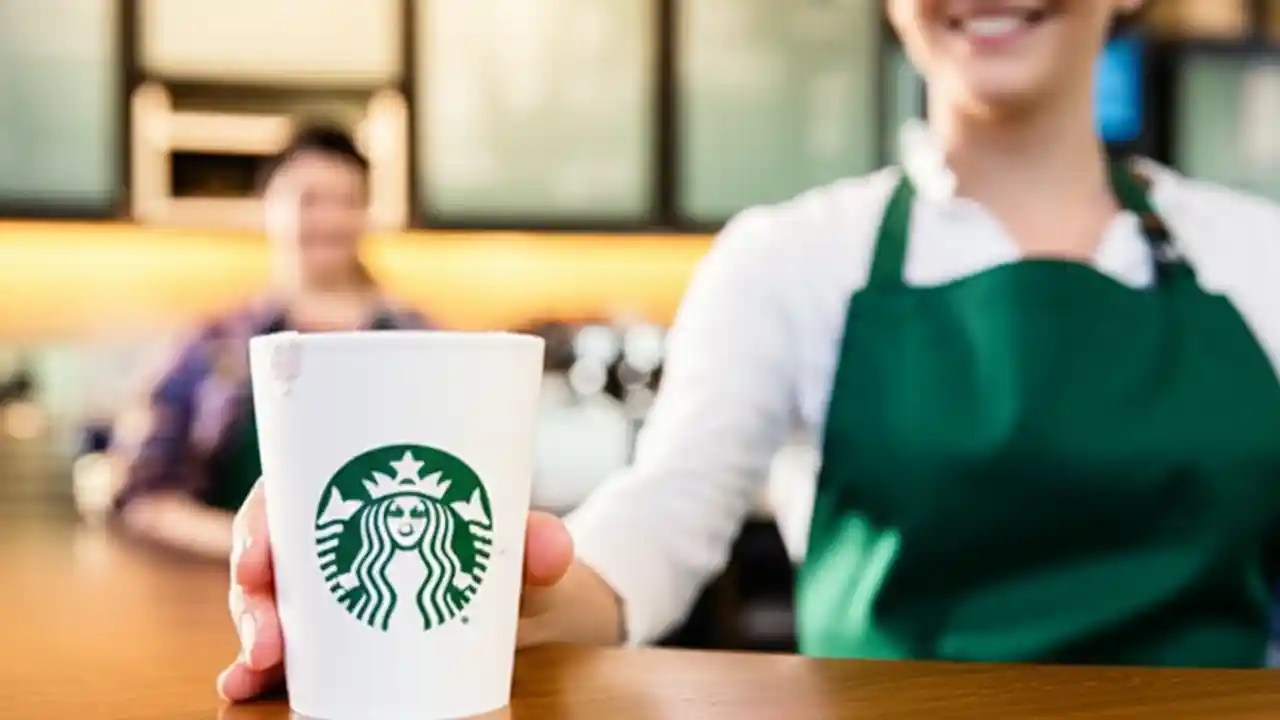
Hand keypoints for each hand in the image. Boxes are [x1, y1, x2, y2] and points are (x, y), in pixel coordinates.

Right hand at [216, 481, 577, 701]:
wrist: (524, 600)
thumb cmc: (504, 551)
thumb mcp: (517, 544)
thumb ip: (535, 543)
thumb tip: (552, 550)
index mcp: (355, 488)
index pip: (287, 493)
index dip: (259, 526)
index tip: (256, 561)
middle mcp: (331, 537)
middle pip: (269, 558)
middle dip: (254, 601)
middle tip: (267, 642)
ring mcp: (327, 590)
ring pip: (270, 606)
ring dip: (253, 638)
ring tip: (254, 672)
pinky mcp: (334, 637)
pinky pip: (288, 650)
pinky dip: (261, 670)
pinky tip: (245, 689)